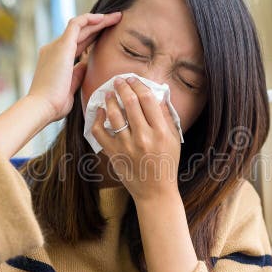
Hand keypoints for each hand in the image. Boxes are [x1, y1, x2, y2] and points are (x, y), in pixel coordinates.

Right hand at [27, 12, 122, 126]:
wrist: (42, 107)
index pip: (78, 43)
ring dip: (99, 20)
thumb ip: (77, 74)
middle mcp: (54, 49)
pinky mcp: (62, 45)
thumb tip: (86, 65)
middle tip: (117, 20)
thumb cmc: (54, 104)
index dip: (94, 37)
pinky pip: (76, 24)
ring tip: (116, 17)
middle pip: (80, 32)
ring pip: (80, 25)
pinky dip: (90, 19)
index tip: (110, 36)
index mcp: (56, 60)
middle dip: (100, 26)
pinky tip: (104, 18)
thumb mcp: (70, 87)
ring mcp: (56, 46)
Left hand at [91, 76, 181, 202]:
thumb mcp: (174, 139)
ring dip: (109, 99)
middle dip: (122, 86)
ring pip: (114, 114)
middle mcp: (144, 137)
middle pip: (130, 102)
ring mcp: (127, 146)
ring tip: (108, 93)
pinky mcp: (114, 154)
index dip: (138, 84)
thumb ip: (166, 116)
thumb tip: (158, 94)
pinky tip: (100, 112)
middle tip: (118, 80)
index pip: (147, 99)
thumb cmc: (166, 164)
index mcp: (161, 131)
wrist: (155, 192)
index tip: (133, 79)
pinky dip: (98, 119)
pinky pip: (100, 132)